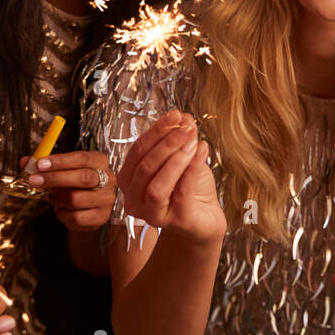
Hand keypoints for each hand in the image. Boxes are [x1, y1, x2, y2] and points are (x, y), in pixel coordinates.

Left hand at [26, 150, 115, 231]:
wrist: (88, 207)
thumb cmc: (74, 183)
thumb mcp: (62, 170)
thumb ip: (44, 165)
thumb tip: (25, 162)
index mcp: (99, 161)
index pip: (81, 158)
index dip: (60, 161)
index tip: (39, 164)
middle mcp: (108, 179)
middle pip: (83, 178)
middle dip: (55, 179)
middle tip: (34, 181)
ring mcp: (106, 199)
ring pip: (77, 199)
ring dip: (57, 198)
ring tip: (49, 196)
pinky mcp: (101, 217)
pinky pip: (77, 217)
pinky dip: (62, 214)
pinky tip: (60, 209)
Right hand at [117, 110, 223, 244]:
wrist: (205, 218)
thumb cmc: (188, 188)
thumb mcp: (181, 159)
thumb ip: (178, 140)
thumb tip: (183, 117)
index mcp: (129, 181)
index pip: (137, 151)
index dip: (156, 131)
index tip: (175, 114)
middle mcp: (134, 200)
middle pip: (145, 166)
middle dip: (167, 142)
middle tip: (186, 125)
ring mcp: (152, 214)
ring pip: (156, 184)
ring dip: (176, 158)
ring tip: (193, 139)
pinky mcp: (176, 221)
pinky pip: (181, 193)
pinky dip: (192, 169)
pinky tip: (203, 151)